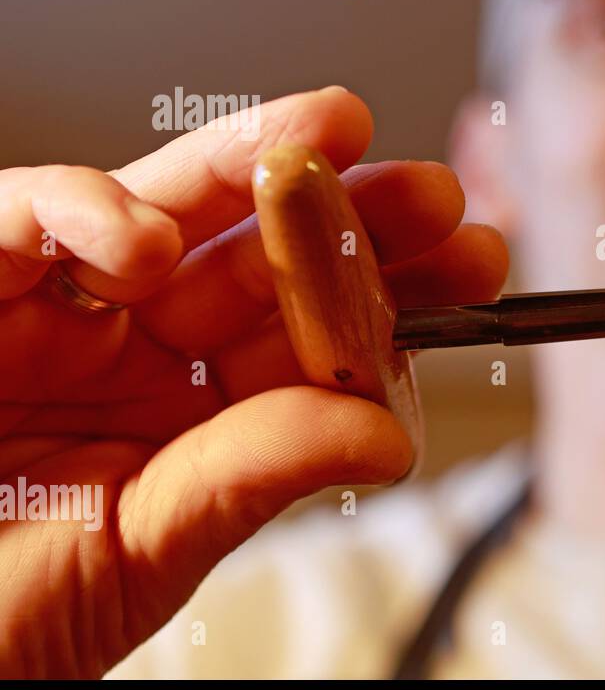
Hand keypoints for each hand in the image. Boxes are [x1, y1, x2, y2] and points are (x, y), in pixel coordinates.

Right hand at [0, 88, 507, 677]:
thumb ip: (251, 478)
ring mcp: (55, 309)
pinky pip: (25, 218)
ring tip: (332, 138)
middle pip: (256, 254)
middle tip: (432, 191)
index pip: (308, 334)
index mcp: (194, 414)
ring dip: (248, 165)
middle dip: (347, 213)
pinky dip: (85, 212)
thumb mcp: (141, 551)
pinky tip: (145, 240)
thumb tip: (392, 437)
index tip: (474, 263)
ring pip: (163, 206)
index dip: (390, 295)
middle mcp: (136, 349)